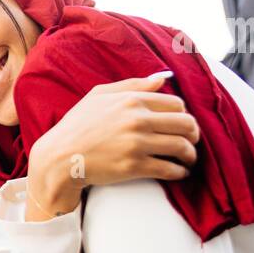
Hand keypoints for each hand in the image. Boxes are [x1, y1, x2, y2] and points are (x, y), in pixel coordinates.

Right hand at [25, 72, 199, 219]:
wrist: (59, 157)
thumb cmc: (77, 126)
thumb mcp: (99, 96)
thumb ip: (132, 85)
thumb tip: (162, 79)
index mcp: (131, 100)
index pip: (177, 104)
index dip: (183, 115)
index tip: (181, 125)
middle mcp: (137, 120)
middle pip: (186, 125)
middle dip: (194, 135)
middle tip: (191, 142)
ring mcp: (136, 144)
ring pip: (182, 147)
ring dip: (190, 155)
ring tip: (187, 160)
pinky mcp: (133, 167)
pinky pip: (170, 169)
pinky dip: (179, 172)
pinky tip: (178, 172)